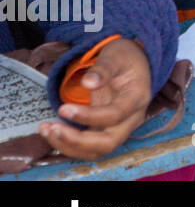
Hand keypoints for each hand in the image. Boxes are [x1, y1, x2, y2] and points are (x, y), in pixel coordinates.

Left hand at [39, 38, 151, 159]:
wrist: (133, 64)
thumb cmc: (125, 59)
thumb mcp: (115, 56)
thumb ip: (103, 69)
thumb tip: (87, 83)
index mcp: (137, 98)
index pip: (115, 115)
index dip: (89, 116)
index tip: (63, 108)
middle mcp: (131, 119)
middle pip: (108, 143)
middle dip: (77, 141)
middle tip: (53, 128)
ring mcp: (119, 128)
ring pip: (96, 150)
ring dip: (68, 145)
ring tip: (46, 130)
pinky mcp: (105, 130)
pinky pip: (88, 146)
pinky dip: (68, 144)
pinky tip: (51, 131)